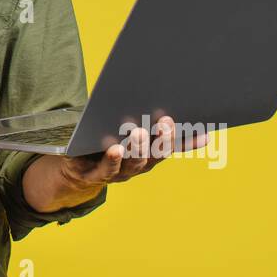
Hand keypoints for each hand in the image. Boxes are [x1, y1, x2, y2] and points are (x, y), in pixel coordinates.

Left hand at [59, 115, 207, 188]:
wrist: (74, 165)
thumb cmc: (104, 137)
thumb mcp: (125, 126)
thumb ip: (147, 118)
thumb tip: (171, 102)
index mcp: (148, 154)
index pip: (171, 146)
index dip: (187, 141)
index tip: (202, 130)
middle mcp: (137, 165)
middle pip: (154, 155)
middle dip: (162, 139)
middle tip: (166, 122)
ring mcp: (117, 172)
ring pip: (132, 163)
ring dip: (138, 149)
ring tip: (139, 132)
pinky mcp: (94, 174)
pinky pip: (106, 170)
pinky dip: (112, 160)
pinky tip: (115, 148)